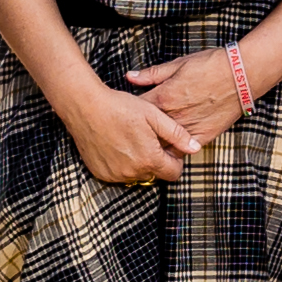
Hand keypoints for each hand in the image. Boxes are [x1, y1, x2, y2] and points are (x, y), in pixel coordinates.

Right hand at [59, 78, 202, 188]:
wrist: (85, 106)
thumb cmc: (120, 107)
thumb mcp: (153, 115)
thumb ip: (176, 134)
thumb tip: (196, 148)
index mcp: (149, 159)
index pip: (174, 173)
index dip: (175, 160)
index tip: (168, 147)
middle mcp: (132, 172)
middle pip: (155, 174)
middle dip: (156, 160)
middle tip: (148, 138)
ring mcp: (115, 175)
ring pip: (137, 175)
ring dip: (139, 163)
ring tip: (131, 139)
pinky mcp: (100, 173)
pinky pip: (118, 174)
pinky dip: (121, 164)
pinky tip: (117, 145)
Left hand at [125, 46, 252, 149]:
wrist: (241, 75)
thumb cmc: (210, 66)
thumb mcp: (178, 64)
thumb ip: (152, 74)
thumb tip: (129, 77)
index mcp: (162, 97)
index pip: (135, 111)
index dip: (129, 112)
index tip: (128, 111)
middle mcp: (172, 117)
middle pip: (145, 132)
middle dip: (138, 131)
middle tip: (134, 130)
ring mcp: (187, 130)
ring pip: (161, 146)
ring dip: (154, 144)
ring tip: (148, 142)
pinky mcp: (202, 138)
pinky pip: (181, 152)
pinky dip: (174, 151)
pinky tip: (170, 147)